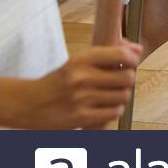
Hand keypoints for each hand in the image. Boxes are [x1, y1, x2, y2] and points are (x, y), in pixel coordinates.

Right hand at [15, 43, 142, 128]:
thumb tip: (139, 49)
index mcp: (81, 60)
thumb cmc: (59, 82)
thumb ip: (109, 54)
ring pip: (124, 96)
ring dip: (120, 97)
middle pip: (128, 78)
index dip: (132, 60)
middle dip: (127, 80)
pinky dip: (113, 110)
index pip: (122, 55)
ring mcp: (81, 99)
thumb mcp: (78, 62)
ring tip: (108, 96)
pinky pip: (115, 112)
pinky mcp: (81, 118)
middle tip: (118, 82)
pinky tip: (103, 107)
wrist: (28, 104)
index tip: (130, 63)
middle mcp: (82, 78)